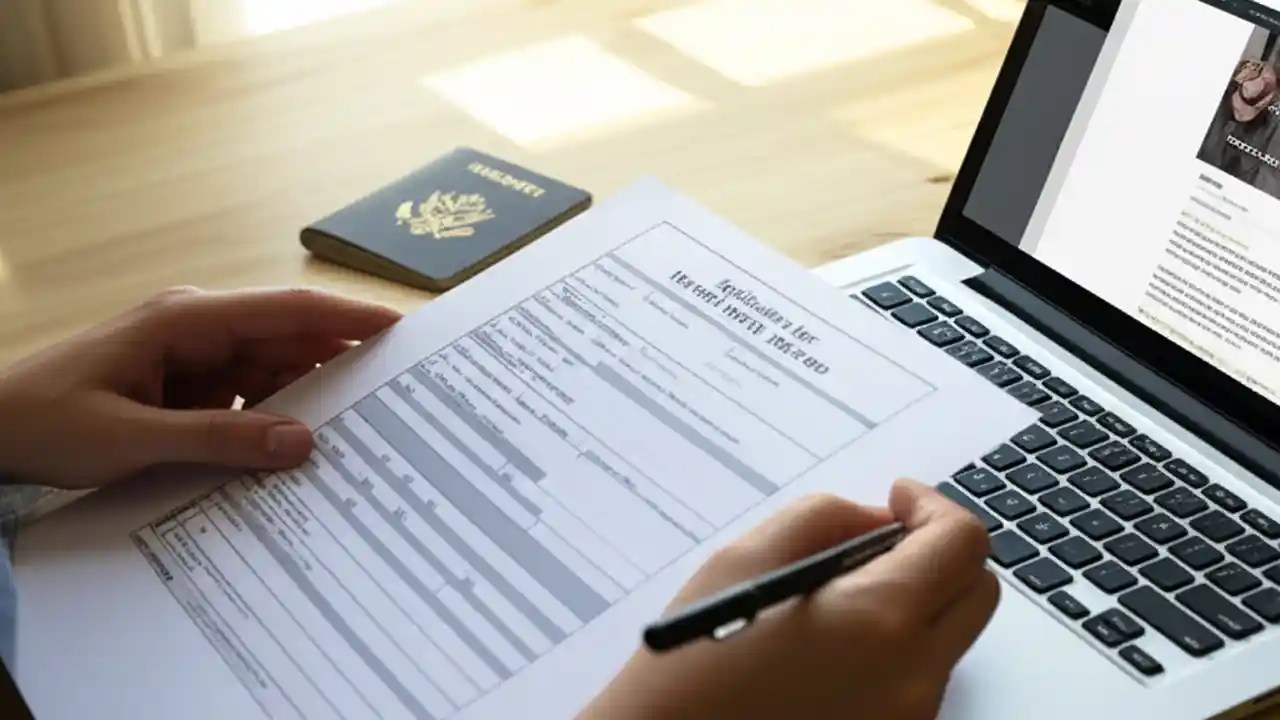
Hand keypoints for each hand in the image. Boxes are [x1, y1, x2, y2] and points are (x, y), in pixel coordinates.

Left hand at [0, 286, 400, 487]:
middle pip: (288, 338)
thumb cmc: (44, 422)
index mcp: (187, 320)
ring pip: (273, 369)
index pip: (286, 309)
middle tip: (395, 391)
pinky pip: (248, 395)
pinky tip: (297, 444)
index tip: (401, 326)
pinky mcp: (186, 386)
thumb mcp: (131, 438)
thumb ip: (220, 438)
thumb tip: (302, 441)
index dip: (348, 316)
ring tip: (357, 424)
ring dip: (308, 395)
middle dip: (341, 361)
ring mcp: (192, 356)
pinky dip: (274, 416)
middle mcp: (197, 328)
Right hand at [579, 480, 997, 719]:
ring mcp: (908, 718)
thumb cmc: (688, 671)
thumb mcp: (743, 562)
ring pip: (949, 638)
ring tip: (838, 597)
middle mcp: (911, 678)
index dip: (932, 506)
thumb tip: (873, 518)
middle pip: (979, 592)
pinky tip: (832, 646)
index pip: (962, 543)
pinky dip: (895, 648)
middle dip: (940, 551)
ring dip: (916, 602)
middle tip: (884, 538)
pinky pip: (919, 680)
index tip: (899, 499)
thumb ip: (821, 519)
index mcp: (878, 621)